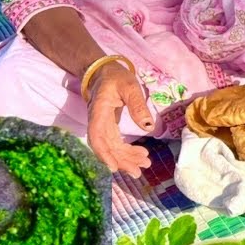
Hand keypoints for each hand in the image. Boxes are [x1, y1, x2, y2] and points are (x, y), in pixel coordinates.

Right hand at [86, 63, 152, 177]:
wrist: (105, 72)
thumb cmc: (117, 77)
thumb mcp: (130, 86)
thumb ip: (137, 104)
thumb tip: (147, 127)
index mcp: (99, 111)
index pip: (97, 136)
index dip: (104, 153)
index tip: (114, 167)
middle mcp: (97, 121)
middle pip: (105, 146)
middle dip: (120, 161)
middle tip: (138, 172)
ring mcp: (102, 126)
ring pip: (111, 147)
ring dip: (126, 158)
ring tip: (145, 164)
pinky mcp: (108, 127)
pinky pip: (115, 143)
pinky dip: (127, 151)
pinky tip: (142, 155)